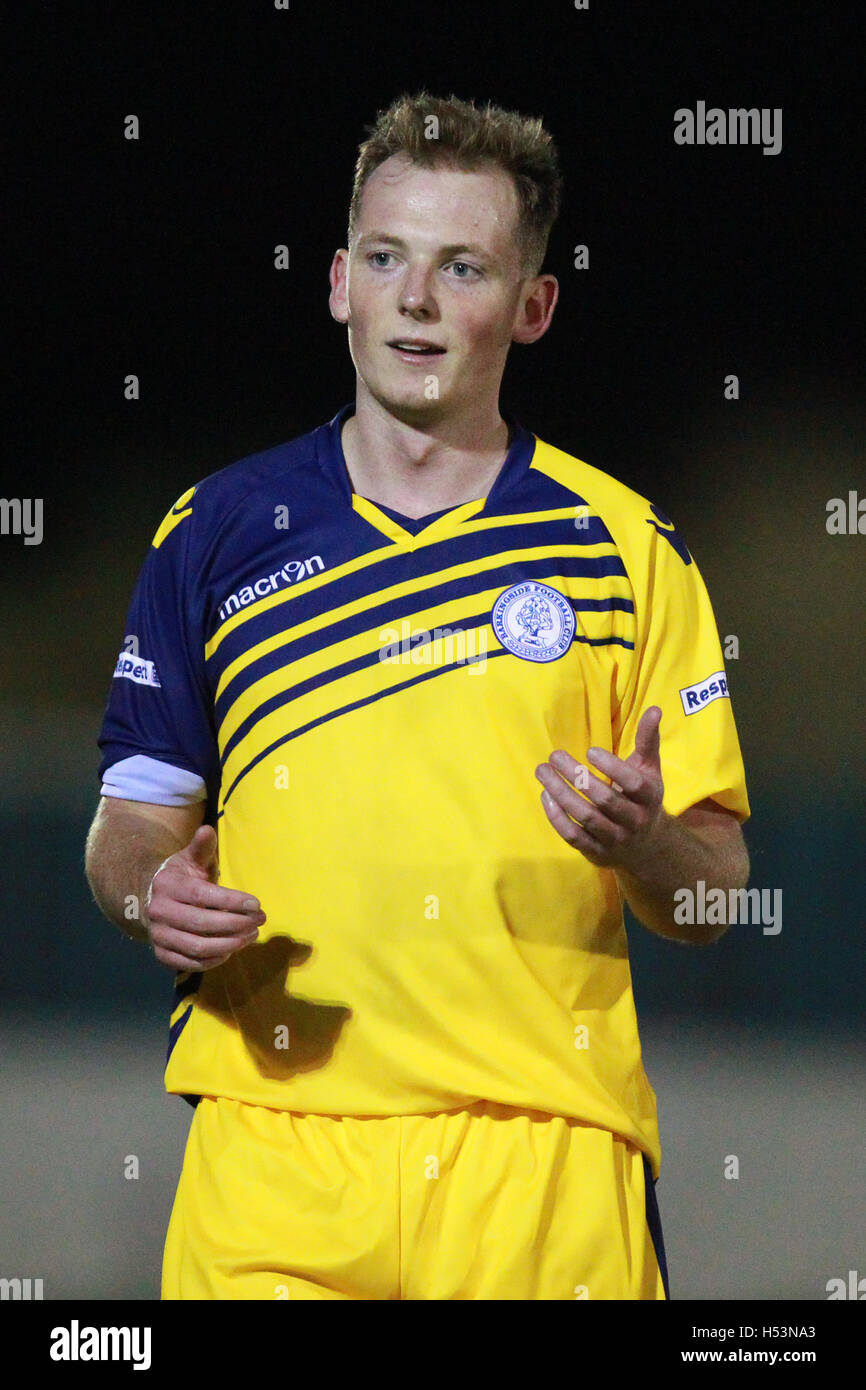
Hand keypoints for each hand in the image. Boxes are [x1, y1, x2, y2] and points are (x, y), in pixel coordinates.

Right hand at [142, 825, 265, 971]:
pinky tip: (232, 949)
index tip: (257, 904)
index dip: (231, 902)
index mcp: (168, 886)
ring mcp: (158, 936)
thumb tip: (207, 830)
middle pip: (202, 924)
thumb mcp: (190, 859)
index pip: (203, 896)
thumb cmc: (181, 877)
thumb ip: (201, 847)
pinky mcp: (161, 954)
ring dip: (230, 944)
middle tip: (260, 920)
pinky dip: (214, 960)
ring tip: (251, 934)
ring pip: (198, 947)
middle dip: (236, 924)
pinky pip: (190, 964)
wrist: (151, 899)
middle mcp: (159, 912)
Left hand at [535, 706, 665, 869]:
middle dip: (577, 776)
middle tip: (554, 755)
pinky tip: (545, 795)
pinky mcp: (597, 852)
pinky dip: (557, 817)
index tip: (589, 750)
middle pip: (605, 800)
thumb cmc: (642, 797)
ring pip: (586, 817)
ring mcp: (616, 839)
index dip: (612, 768)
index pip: (633, 784)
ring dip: (560, 793)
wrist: (646, 845)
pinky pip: (574, 836)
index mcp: (649, 797)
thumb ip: (648, 740)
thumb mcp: (649, 769)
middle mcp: (635, 821)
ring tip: (543, 771)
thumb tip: (655, 709)